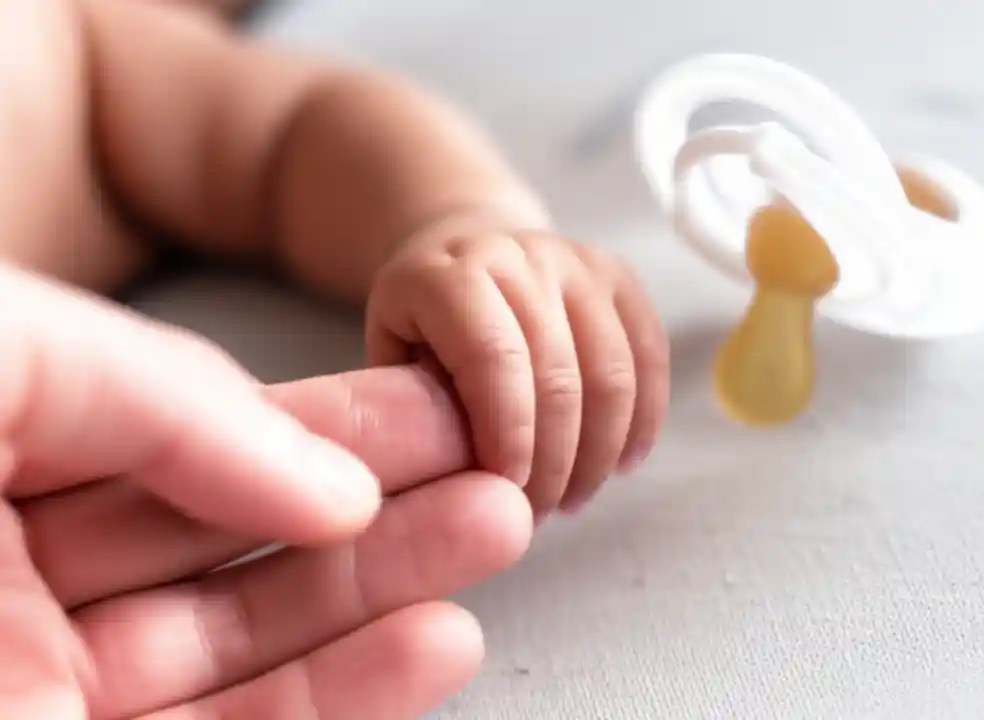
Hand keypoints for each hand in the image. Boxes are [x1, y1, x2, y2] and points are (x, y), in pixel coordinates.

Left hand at [0, 266, 530, 718]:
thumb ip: (155, 391)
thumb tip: (328, 480)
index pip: (183, 430)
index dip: (322, 418)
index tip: (433, 401)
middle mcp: (12, 579)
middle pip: (237, 535)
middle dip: (381, 494)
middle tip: (489, 464)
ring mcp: (46, 686)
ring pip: (249, 642)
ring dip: (390, 587)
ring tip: (498, 528)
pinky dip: (349, 698)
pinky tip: (436, 641)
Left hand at [366, 224, 669, 516]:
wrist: (464, 245)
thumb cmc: (422, 324)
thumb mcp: (391, 357)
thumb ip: (415, 409)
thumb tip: (456, 484)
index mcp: (450, 276)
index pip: (494, 359)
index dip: (509, 434)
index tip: (507, 491)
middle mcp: (519, 257)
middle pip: (559, 376)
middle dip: (556, 461)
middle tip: (541, 511)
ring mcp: (577, 263)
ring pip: (613, 373)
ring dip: (600, 452)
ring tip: (575, 498)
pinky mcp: (620, 276)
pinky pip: (649, 354)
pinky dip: (643, 420)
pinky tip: (622, 464)